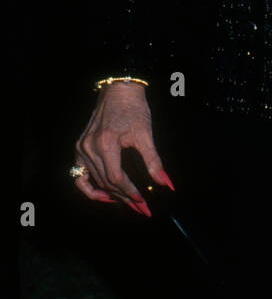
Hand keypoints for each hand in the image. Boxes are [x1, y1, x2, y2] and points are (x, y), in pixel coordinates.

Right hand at [73, 83, 172, 215]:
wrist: (118, 90)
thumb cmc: (134, 108)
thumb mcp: (146, 134)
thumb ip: (154, 161)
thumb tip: (166, 183)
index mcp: (105, 143)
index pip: (116, 178)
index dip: (131, 193)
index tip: (144, 203)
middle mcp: (89, 148)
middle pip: (106, 183)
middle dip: (125, 198)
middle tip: (142, 208)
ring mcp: (81, 148)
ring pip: (94, 181)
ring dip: (111, 195)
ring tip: (127, 202)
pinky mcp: (79, 148)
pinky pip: (79, 175)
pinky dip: (90, 188)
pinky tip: (105, 195)